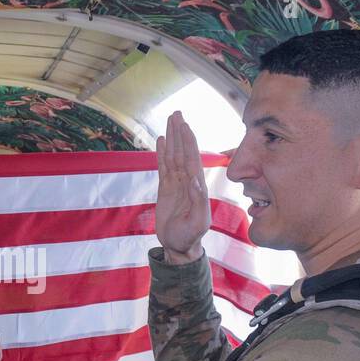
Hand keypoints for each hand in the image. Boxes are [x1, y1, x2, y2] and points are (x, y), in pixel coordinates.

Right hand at [155, 111, 211, 263]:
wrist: (180, 247)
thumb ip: (198, 201)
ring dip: (172, 138)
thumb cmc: (191, 236)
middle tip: (177, 113)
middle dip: (180, 132)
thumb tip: (194, 180)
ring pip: (173, 156)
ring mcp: (176, 184)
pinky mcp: (166, 189)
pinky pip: (163, 167)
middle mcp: (188, 180)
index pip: (192, 158)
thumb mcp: (198, 221)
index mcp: (197, 186)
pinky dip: (162, 153)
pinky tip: (161, 141)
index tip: (184, 125)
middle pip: (182, 151)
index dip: (188, 141)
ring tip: (170, 121)